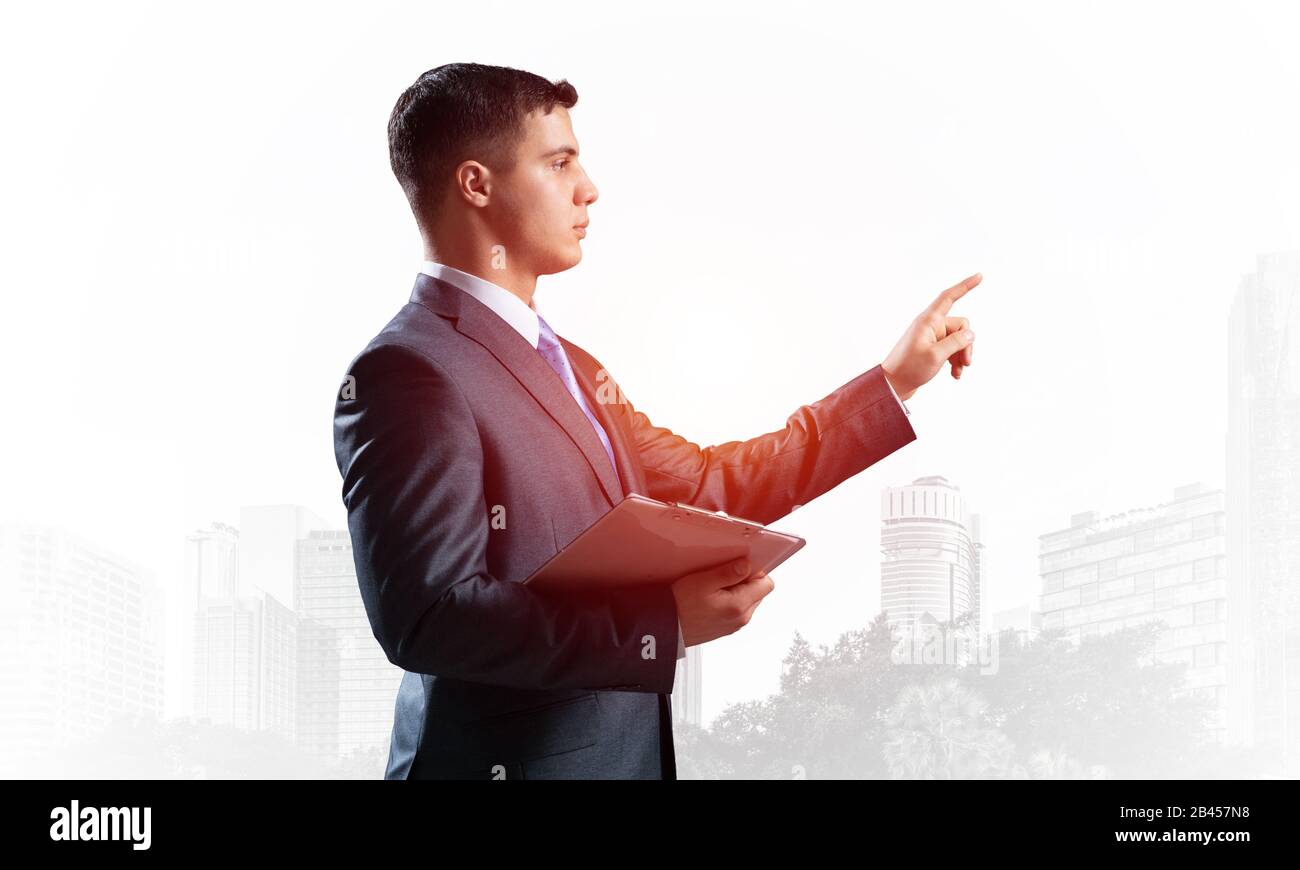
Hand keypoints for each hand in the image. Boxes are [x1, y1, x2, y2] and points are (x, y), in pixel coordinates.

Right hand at [671, 557, 774, 646]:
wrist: (665, 628)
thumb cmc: (679, 606)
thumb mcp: (703, 582)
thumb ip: (729, 573)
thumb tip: (747, 565)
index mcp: (739, 606)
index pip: (766, 583)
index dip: (755, 570)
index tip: (738, 565)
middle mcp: (741, 618)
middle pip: (758, 592)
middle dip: (746, 580)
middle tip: (722, 575)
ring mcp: (734, 625)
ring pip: (748, 600)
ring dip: (736, 590)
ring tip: (714, 586)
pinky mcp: (726, 627)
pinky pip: (736, 609)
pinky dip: (728, 600)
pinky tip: (711, 597)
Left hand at [881, 273, 980, 400]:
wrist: (893, 385)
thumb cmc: (909, 369)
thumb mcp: (936, 355)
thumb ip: (956, 342)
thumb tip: (971, 334)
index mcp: (928, 321)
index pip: (948, 297)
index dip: (964, 286)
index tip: (979, 276)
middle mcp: (930, 325)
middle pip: (961, 325)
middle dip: (966, 343)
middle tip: (966, 363)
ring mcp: (932, 337)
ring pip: (958, 339)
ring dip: (961, 355)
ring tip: (959, 372)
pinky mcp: (932, 348)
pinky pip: (952, 348)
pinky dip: (955, 360)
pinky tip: (955, 374)